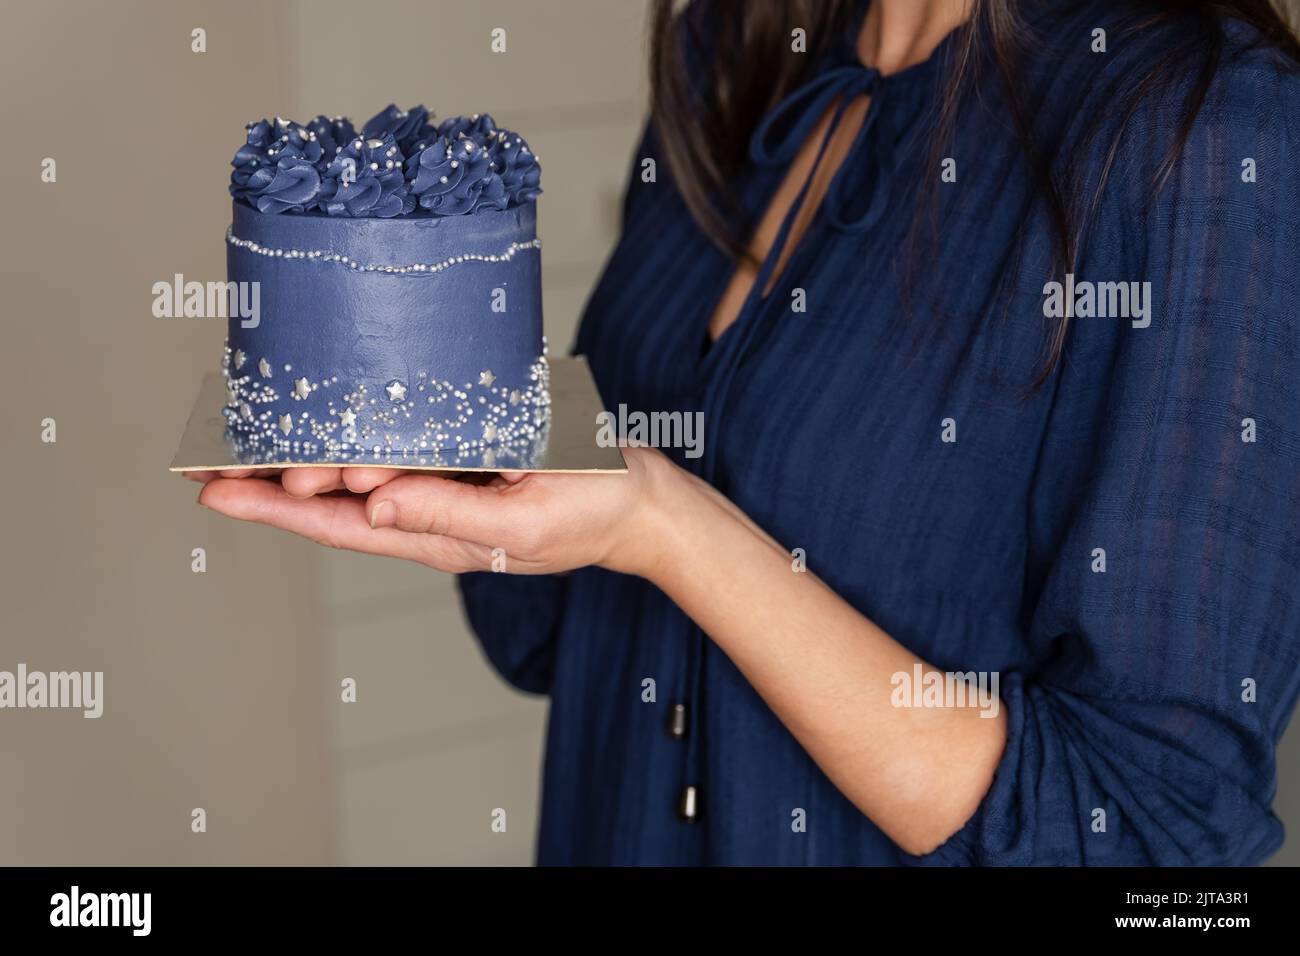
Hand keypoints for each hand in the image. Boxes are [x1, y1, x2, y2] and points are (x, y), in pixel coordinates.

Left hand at [193, 447, 675, 577]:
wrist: (643, 503)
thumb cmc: (592, 511)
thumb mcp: (523, 519)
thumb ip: (447, 513)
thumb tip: (371, 504)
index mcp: (438, 536)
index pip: (338, 526)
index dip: (273, 507)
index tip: (214, 488)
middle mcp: (429, 514)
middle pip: (335, 504)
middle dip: (273, 482)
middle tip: (212, 457)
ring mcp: (446, 487)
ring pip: (360, 475)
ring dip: (304, 459)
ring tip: (248, 440)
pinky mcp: (466, 456)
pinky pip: (399, 447)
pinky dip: (358, 434)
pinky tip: (334, 420)